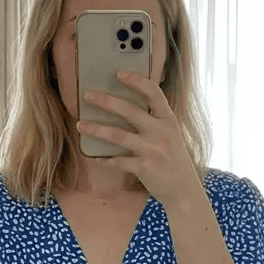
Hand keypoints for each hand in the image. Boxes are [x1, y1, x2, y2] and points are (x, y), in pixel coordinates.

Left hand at [76, 70, 201, 210]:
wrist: (184, 190)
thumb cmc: (172, 159)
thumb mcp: (170, 135)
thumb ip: (154, 120)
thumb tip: (123, 106)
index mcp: (168, 120)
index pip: (153, 93)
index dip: (136, 81)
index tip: (119, 73)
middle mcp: (161, 132)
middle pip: (129, 111)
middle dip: (106, 101)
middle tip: (87, 95)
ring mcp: (153, 150)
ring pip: (118, 135)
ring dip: (96, 129)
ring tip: (80, 124)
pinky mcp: (145, 168)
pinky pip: (118, 161)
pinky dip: (104, 159)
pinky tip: (93, 157)